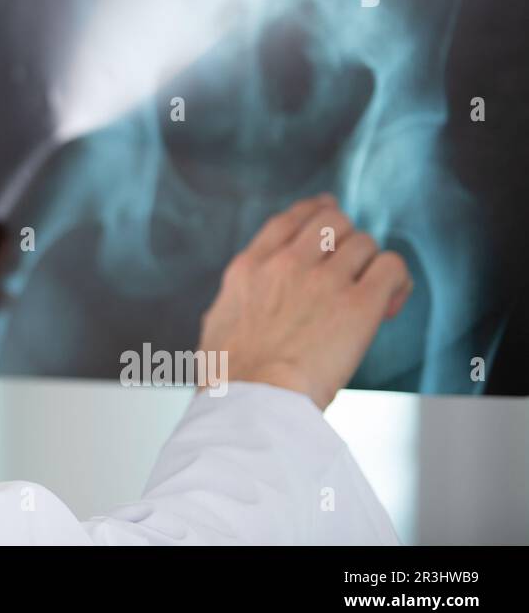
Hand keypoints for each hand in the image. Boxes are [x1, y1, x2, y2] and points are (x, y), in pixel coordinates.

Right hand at [198, 194, 412, 410]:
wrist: (251, 401)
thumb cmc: (228, 379)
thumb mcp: (216, 323)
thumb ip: (234, 301)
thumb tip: (236, 306)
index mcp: (249, 268)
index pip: (288, 220)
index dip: (315, 211)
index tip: (328, 211)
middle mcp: (286, 265)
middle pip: (331, 221)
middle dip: (347, 240)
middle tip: (353, 266)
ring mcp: (323, 281)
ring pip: (364, 241)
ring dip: (371, 264)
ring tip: (373, 291)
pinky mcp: (357, 306)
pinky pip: (391, 268)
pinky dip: (397, 280)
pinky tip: (391, 302)